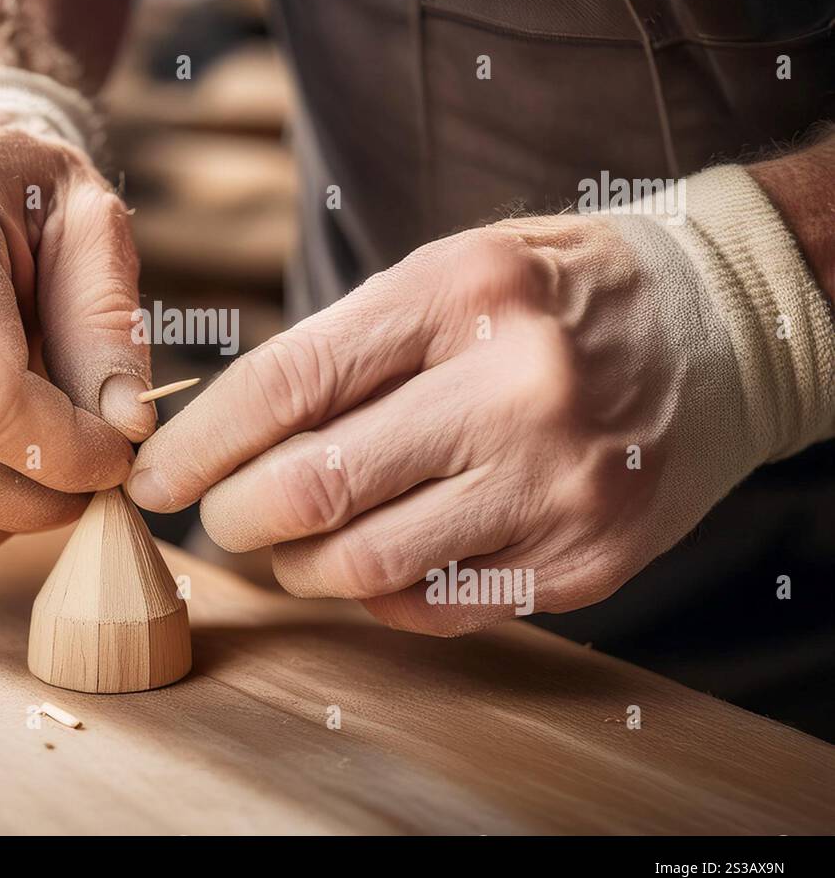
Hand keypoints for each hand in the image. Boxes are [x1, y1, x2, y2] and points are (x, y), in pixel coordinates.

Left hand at [129, 212, 770, 633]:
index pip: (288, 383)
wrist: (722, 327)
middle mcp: (512, 391)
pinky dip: (381, 592)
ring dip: (299, 565)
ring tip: (295, 539)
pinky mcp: (587, 558)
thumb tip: (230, 437)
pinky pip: (439, 605)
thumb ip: (347, 349)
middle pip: (313, 488)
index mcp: (460, 296)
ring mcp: (556, 484)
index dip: (201, 444)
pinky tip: (381, 554)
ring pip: (366, 566)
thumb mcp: (450, 272)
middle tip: (219, 514)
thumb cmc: (554, 294)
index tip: (155, 477)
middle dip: (234, 516)